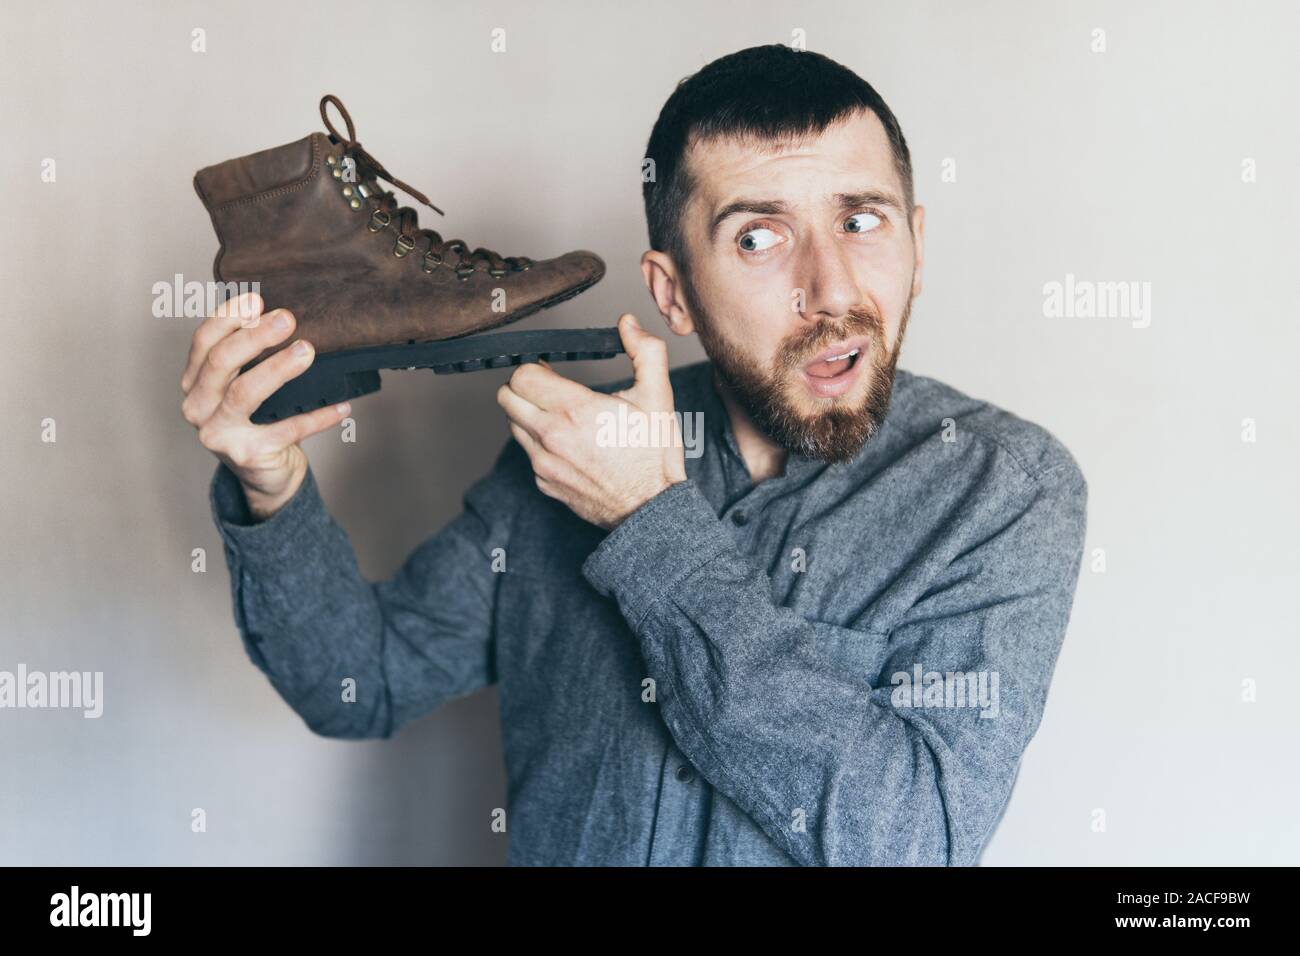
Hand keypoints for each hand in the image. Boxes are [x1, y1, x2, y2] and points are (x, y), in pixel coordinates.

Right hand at [180, 291, 350, 519]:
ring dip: (278, 369)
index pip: (203, 342)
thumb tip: (283, 316)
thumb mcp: (244, 386)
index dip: (228, 318)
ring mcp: (219, 434)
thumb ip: (249, 358)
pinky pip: (288, 429)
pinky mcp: (248, 454)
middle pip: (221, 362)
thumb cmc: (258, 421)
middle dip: (255, 337)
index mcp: (194, 382)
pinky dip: (317, 417)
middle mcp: (198, 407)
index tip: (257, 300)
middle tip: (287, 320)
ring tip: (307, 351)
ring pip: (245, 393)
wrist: (266, 475)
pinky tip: (341, 406)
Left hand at [496, 313, 686, 528]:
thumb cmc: (654, 456)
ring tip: (559, 416)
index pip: (522, 376)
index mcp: (575, 410)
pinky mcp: (544, 483)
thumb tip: (628, 324)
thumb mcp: (658, 398)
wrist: (651, 510)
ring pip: (513, 425)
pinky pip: (528, 453)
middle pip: (506, 398)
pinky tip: (567, 444)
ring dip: (528, 415)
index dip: (535, 367)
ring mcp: (544, 463)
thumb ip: (646, 352)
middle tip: (548, 389)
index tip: (549, 370)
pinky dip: (539, 444)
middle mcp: (552, 437)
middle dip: (523, 388)